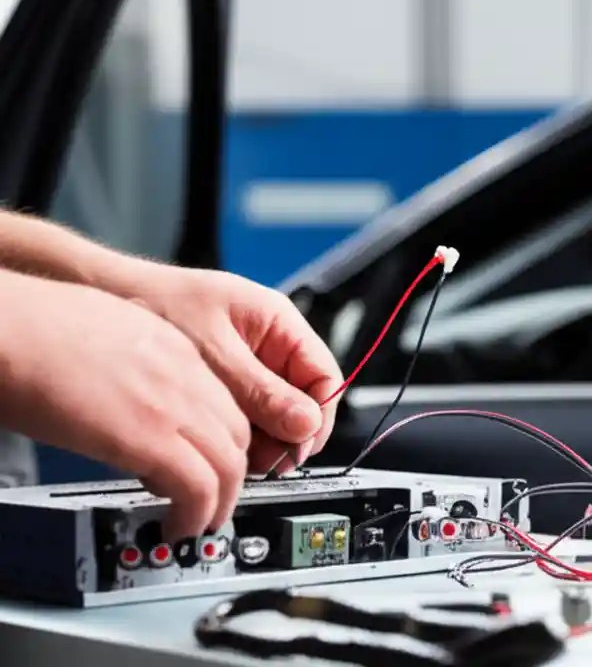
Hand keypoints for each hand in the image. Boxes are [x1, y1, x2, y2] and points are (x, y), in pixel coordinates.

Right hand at [0, 272, 249, 539]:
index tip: (213, 464)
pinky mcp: (147, 436)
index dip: (224, 442)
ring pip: (229, 464)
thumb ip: (132, 370)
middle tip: (211, 502)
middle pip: (237, 435)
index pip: (226, 402)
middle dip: (229, 477)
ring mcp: (171, 403)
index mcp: (174, 347)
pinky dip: (196, 515)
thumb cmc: (32, 326)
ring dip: (218, 504)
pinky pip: (198, 486)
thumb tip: (125, 403)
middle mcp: (184, 373)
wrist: (6, 323)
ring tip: (196, 525)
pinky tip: (176, 524)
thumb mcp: (107, 336)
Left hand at [118, 264, 342, 473]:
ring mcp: (244, 369)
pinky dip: (223, 439)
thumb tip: (306, 425)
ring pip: (269, 419)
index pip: (324, 378)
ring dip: (251, 443)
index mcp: (279, 326)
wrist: (101, 296)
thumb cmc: (154, 303)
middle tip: (256, 461)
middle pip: (299, 405)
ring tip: (221, 453)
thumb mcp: (214, 352)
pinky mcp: (219, 388)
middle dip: (282, 437)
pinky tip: (201, 444)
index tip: (298, 449)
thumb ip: (261, 391)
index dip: (318, 418)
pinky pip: (237, 421)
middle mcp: (268, 348)